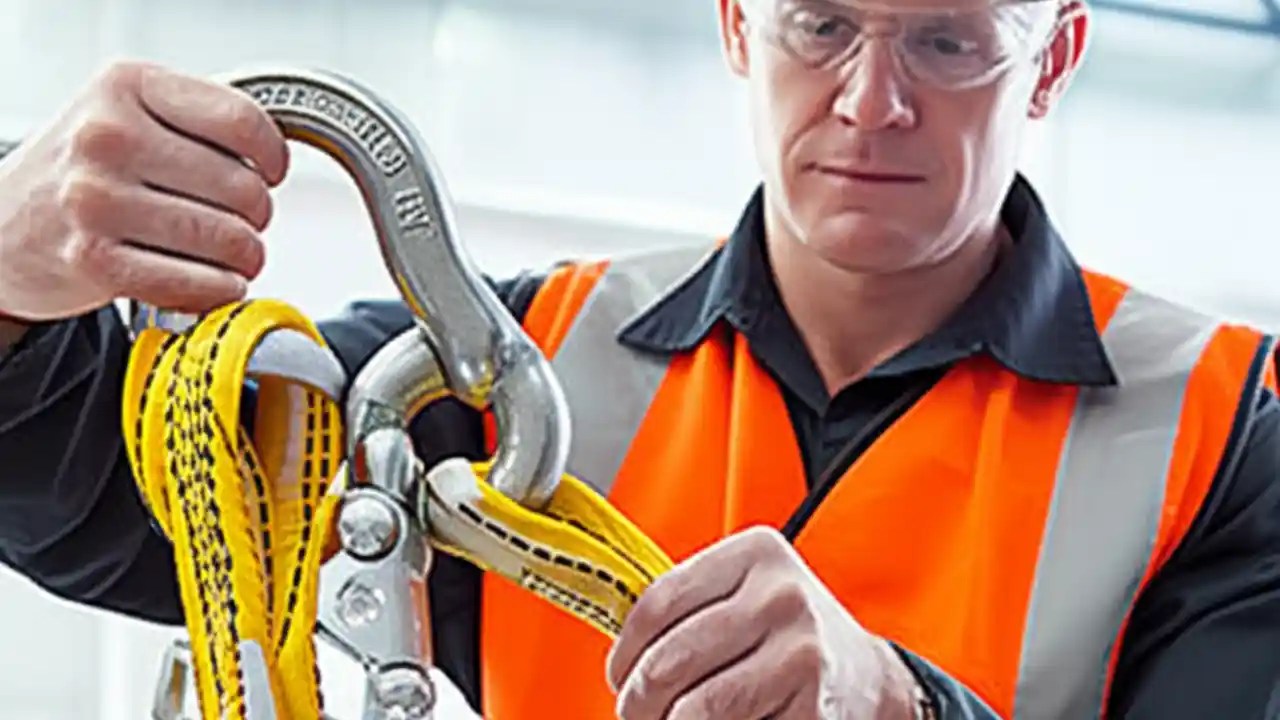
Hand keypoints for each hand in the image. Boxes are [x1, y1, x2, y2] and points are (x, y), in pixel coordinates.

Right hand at [0, 59, 287, 320]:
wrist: (6, 222)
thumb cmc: (86, 167)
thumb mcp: (131, 112)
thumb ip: (199, 120)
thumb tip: (272, 163)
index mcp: (126, 87)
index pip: (241, 121)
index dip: (273, 156)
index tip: (271, 172)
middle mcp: (106, 138)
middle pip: (243, 188)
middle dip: (258, 214)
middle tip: (243, 220)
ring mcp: (96, 200)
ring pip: (228, 240)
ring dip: (247, 257)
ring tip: (235, 254)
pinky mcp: (95, 261)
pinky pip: (198, 283)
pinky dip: (222, 288)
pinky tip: (216, 280)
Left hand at [606, 526, 923, 718]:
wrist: (868, 679)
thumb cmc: (790, 636)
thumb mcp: (747, 595)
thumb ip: (690, 607)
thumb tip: (620, 651)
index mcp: (757, 553)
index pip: (658, 602)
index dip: (625, 649)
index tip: (618, 674)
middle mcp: (782, 595)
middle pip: (670, 659)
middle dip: (636, 699)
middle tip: (633, 711)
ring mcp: (801, 651)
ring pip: (694, 707)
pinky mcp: (811, 705)